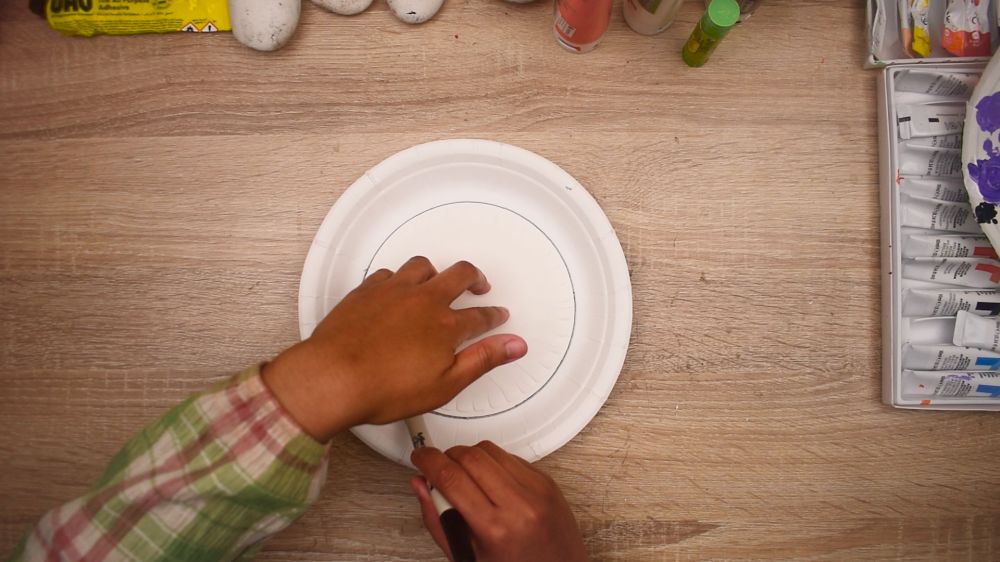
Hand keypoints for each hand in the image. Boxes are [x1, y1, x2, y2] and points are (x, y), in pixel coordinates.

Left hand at [262, 256, 527, 440]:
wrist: (333, 378)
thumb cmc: (384, 388)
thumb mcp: (445, 385)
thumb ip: (483, 360)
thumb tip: (515, 345)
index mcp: (446, 325)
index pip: (481, 316)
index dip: (494, 316)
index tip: (499, 316)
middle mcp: (423, 300)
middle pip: (459, 275)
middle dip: (474, 277)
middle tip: (479, 284)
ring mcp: (393, 291)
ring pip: (422, 266)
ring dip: (435, 271)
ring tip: (438, 280)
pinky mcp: (366, 291)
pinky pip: (388, 273)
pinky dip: (399, 278)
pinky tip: (396, 287)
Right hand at [411, 441, 587, 561]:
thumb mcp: (466, 556)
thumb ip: (437, 520)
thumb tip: (421, 484)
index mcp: (495, 529)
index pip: (452, 478)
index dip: (428, 461)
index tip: (420, 457)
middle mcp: (520, 505)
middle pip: (470, 456)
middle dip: (446, 456)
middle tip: (438, 468)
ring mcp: (537, 490)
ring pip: (490, 450)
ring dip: (469, 456)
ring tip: (464, 477)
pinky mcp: (547, 481)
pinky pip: (510, 456)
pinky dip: (492, 462)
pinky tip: (489, 481)